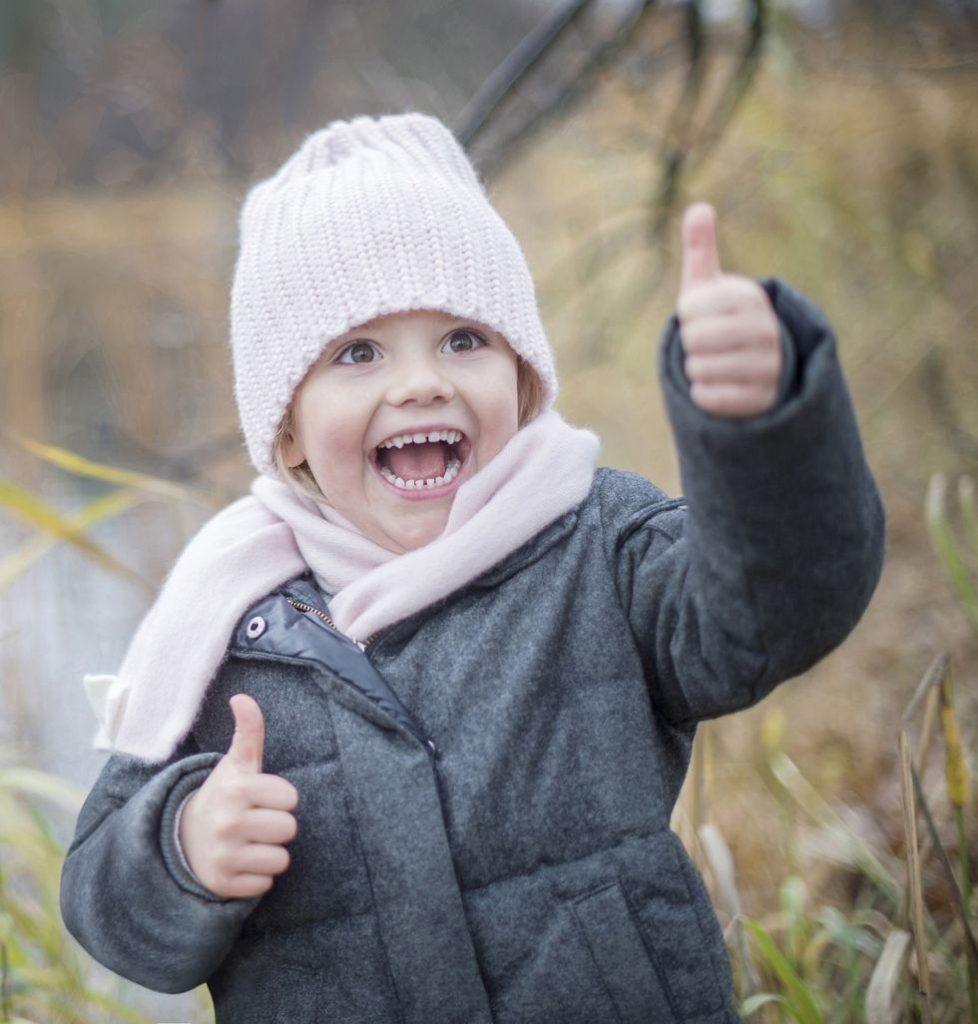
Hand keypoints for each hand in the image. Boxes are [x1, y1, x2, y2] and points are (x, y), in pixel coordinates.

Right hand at [179, 694, 298, 898]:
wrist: (182, 838)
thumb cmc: (223, 796)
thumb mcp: (237, 764)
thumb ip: (248, 731)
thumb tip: (242, 697)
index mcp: (237, 790)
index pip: (291, 799)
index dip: (281, 799)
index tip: (262, 799)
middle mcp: (228, 822)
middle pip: (289, 829)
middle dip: (277, 827)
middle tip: (256, 822)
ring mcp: (224, 855)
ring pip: (281, 859)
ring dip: (270, 853)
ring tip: (250, 842)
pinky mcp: (222, 884)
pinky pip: (265, 883)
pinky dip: (257, 876)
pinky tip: (240, 862)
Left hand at [677, 202, 781, 417]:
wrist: (754, 371)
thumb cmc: (721, 323)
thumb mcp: (709, 287)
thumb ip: (701, 250)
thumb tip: (698, 208)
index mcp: (751, 297)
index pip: (689, 308)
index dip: (686, 316)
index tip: (704, 317)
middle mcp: (767, 329)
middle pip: (693, 340)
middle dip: (690, 346)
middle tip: (710, 345)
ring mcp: (769, 366)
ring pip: (699, 370)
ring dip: (697, 371)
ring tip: (717, 365)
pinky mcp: (763, 399)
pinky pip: (708, 398)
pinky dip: (703, 395)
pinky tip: (720, 387)